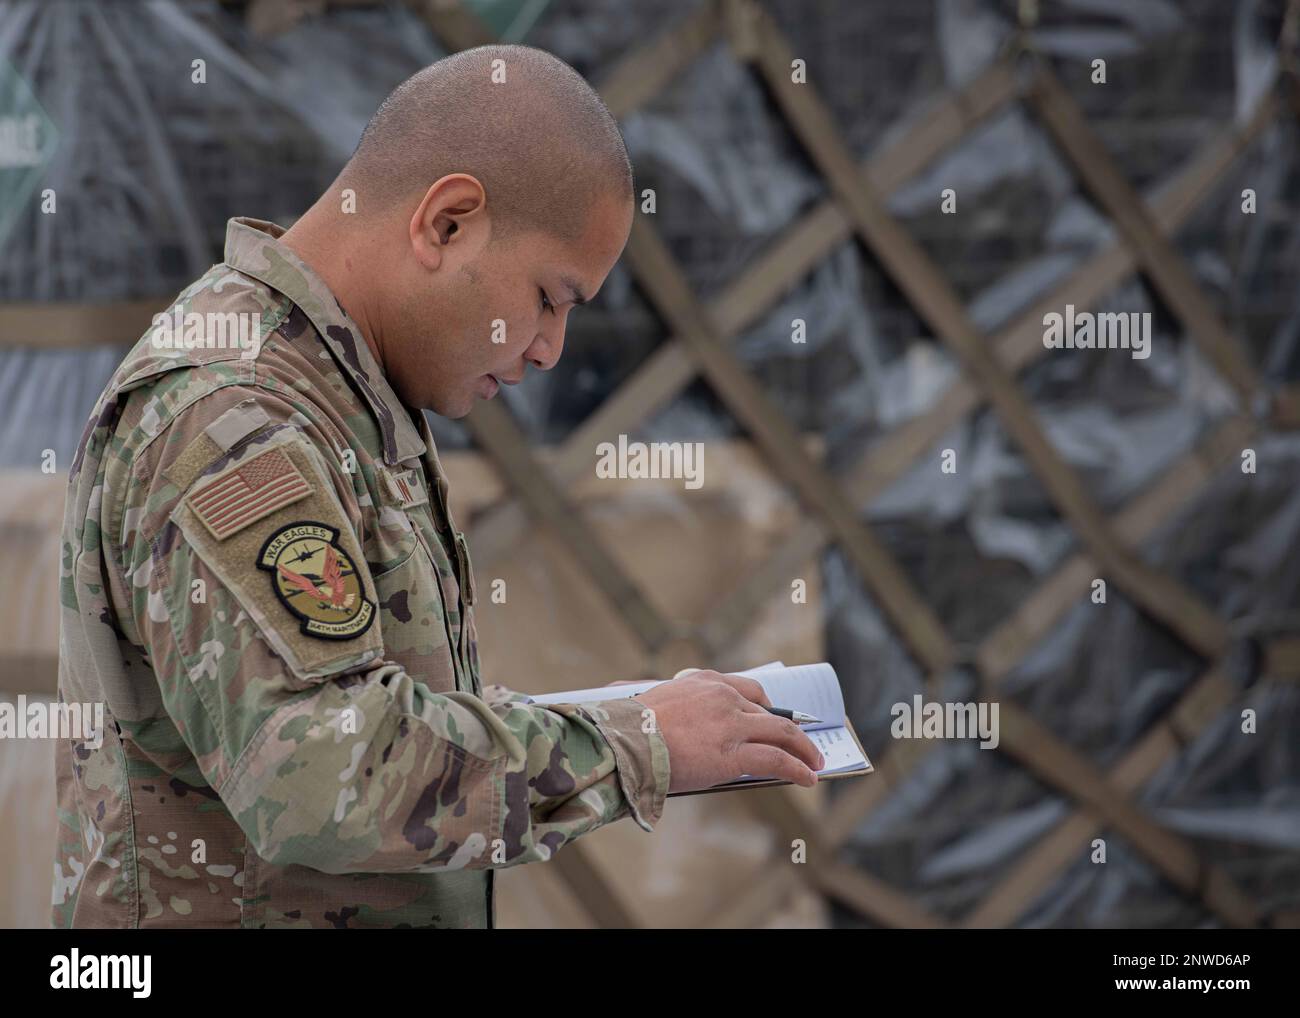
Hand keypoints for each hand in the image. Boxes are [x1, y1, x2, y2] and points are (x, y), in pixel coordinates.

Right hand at [633, 670, 823, 792]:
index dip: (766, 706)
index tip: (774, 716)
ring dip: (803, 749)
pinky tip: (807, 778)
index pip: (747, 689)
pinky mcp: (734, 754)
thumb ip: (662, 703)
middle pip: (769, 711)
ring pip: (781, 733)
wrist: (622, 741)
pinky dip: (797, 769)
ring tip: (814, 762)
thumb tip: (641, 705)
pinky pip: (777, 760)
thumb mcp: (647, 699)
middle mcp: (724, 696)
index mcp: (703, 680)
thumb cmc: (625, 726)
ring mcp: (732, 724)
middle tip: (804, 742)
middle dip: (791, 729)